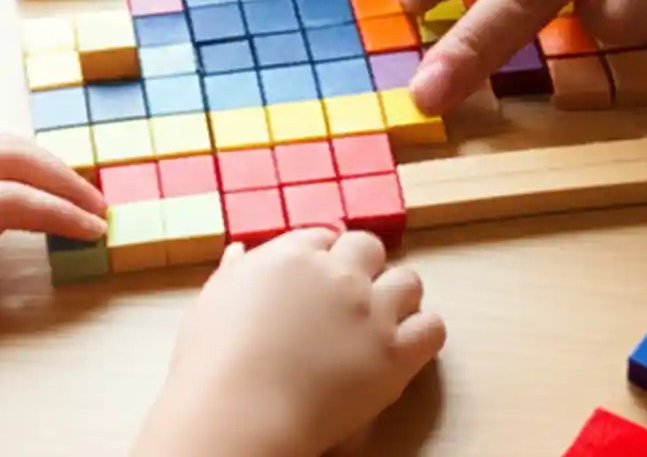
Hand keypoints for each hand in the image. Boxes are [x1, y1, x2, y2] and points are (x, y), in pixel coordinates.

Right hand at [132, 229, 445, 456]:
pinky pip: (432, 328)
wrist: (240, 411)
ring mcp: (369, 310)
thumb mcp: (213, 301)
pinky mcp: (394, 352)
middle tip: (354, 295)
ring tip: (384, 319)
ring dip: (398, 296)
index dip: (324, 255)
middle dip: (364, 266)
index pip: (322, 235)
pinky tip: (406, 346)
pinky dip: (424, 333)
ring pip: (408, 281)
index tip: (321, 275)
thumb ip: (234, 272)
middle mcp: (336, 273)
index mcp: (290, 255)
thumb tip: (241, 252)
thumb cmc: (214, 362)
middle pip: (368, 247)